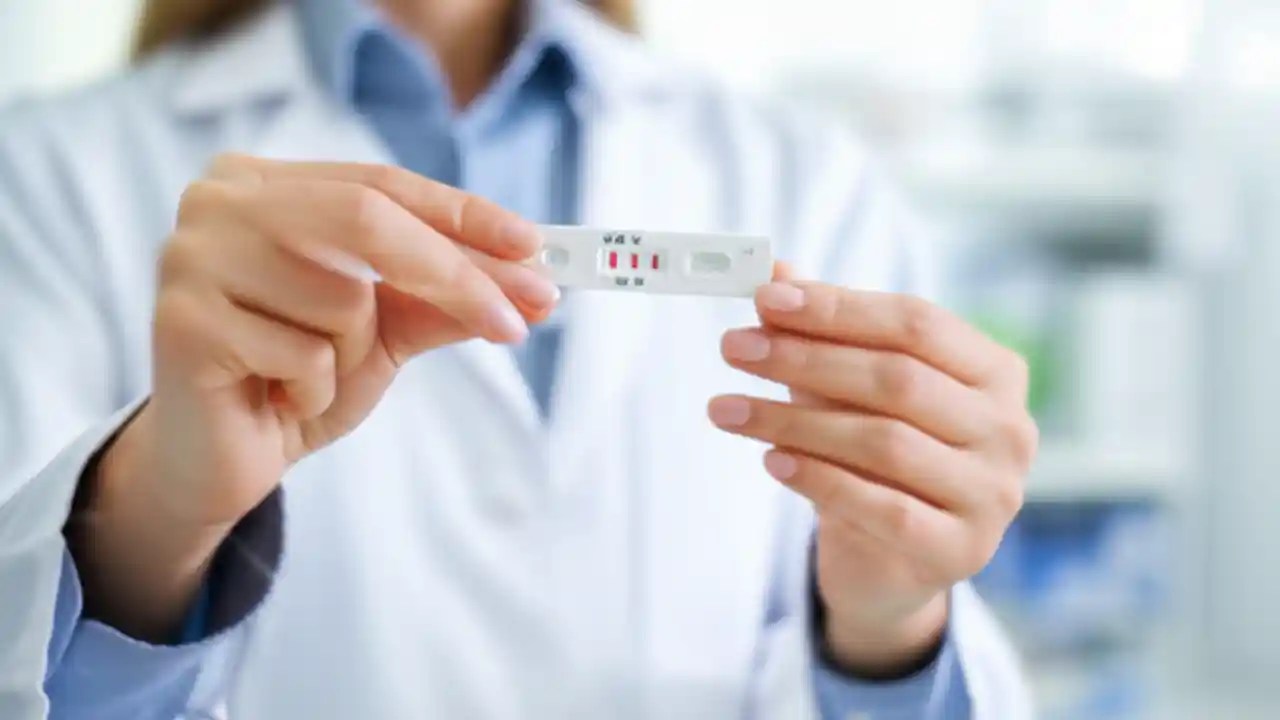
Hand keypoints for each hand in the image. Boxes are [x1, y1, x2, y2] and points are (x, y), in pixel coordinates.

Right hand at [74, 155, 558, 638]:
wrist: (221, 459)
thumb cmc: (300, 378)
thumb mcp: (387, 330)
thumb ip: (447, 298)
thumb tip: (535, 286)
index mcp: (264, 184)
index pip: (381, 183)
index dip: (462, 214)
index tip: (534, 247)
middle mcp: (218, 203)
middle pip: (368, 218)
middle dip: (457, 274)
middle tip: (522, 318)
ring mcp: (191, 257)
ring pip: (342, 296)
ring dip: (354, 353)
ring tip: (306, 373)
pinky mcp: (182, 323)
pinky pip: (306, 354)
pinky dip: (314, 389)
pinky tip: (274, 396)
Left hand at [708, 275, 1035, 675]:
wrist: (889, 563)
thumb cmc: (873, 457)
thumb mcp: (846, 387)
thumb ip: (821, 332)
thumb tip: (772, 274)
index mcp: (995, 372)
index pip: (916, 323)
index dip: (838, 307)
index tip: (763, 299)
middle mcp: (1008, 429)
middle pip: (898, 379)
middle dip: (805, 359)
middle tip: (733, 348)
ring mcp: (991, 493)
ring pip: (884, 441)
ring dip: (793, 419)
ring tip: (727, 408)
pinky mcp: (959, 549)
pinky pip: (883, 507)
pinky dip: (820, 479)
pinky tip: (771, 460)